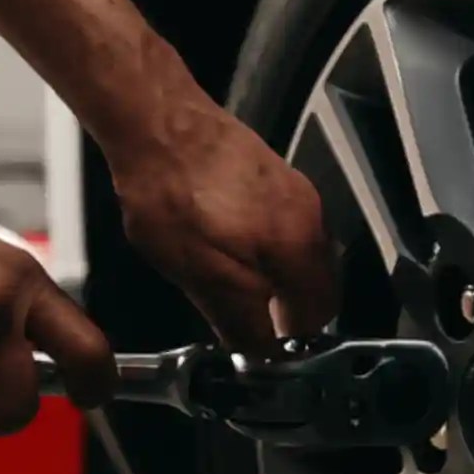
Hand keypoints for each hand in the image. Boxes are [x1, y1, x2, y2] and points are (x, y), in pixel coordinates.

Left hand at [112, 108, 337, 352]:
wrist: (155, 120)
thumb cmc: (172, 192)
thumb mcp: (200, 275)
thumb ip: (239, 320)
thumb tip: (262, 353)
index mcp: (302, 246)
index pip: (318, 316)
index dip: (290, 342)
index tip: (261, 351)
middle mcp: (311, 217)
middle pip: (313, 286)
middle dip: (283, 310)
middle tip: (242, 322)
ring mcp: (294, 191)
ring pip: (295, 257)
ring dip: (270, 279)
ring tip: (225, 283)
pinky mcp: (271, 175)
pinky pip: (279, 228)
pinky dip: (260, 250)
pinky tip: (222, 246)